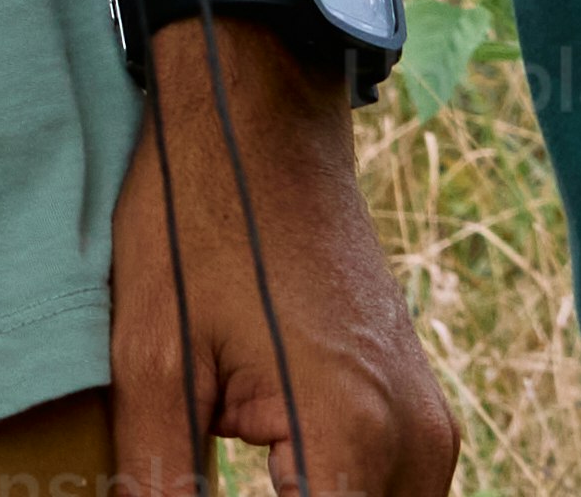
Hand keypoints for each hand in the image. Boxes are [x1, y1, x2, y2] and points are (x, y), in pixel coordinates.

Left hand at [110, 27, 462, 494]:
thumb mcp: (154, 358)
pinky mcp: (419, 409)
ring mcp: (427, 424)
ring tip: (225, 470)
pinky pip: (388, 493)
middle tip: (203, 475)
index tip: (197, 486)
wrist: (261, 121)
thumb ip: (160, 478)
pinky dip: (334, 495)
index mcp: (351, 431)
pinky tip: (269, 477)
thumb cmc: (197, 221)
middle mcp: (413, 439)